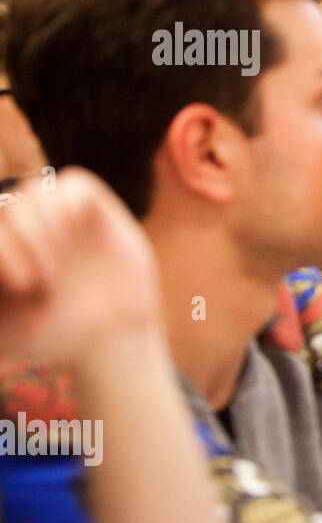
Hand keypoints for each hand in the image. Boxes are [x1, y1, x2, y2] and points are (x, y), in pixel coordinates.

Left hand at [0, 168, 160, 364]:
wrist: (109, 338)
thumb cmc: (53, 333)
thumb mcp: (2, 322)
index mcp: (2, 247)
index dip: (3, 246)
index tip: (22, 284)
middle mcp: (26, 226)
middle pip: (6, 205)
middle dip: (21, 241)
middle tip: (42, 280)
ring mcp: (60, 216)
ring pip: (33, 190)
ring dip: (41, 227)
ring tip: (58, 263)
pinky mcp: (95, 210)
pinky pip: (72, 184)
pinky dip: (66, 209)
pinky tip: (74, 240)